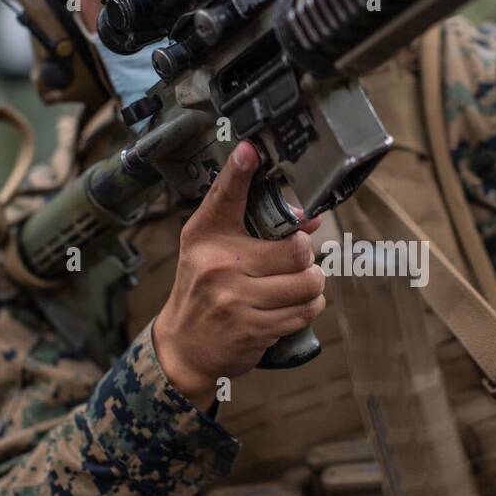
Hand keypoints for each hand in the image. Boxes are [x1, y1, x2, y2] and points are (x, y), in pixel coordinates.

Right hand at [153, 141, 325, 409]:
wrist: (183, 346)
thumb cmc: (204, 289)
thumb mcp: (213, 249)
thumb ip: (254, 227)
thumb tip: (311, 218)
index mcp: (207, 235)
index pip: (226, 195)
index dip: (240, 170)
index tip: (250, 149)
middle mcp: (218, 263)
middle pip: (296, 249)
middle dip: (306, 257)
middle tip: (297, 262)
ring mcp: (234, 298)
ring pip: (307, 283)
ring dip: (311, 285)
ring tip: (297, 285)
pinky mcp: (252, 328)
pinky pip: (303, 312)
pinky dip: (307, 308)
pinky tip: (291, 306)